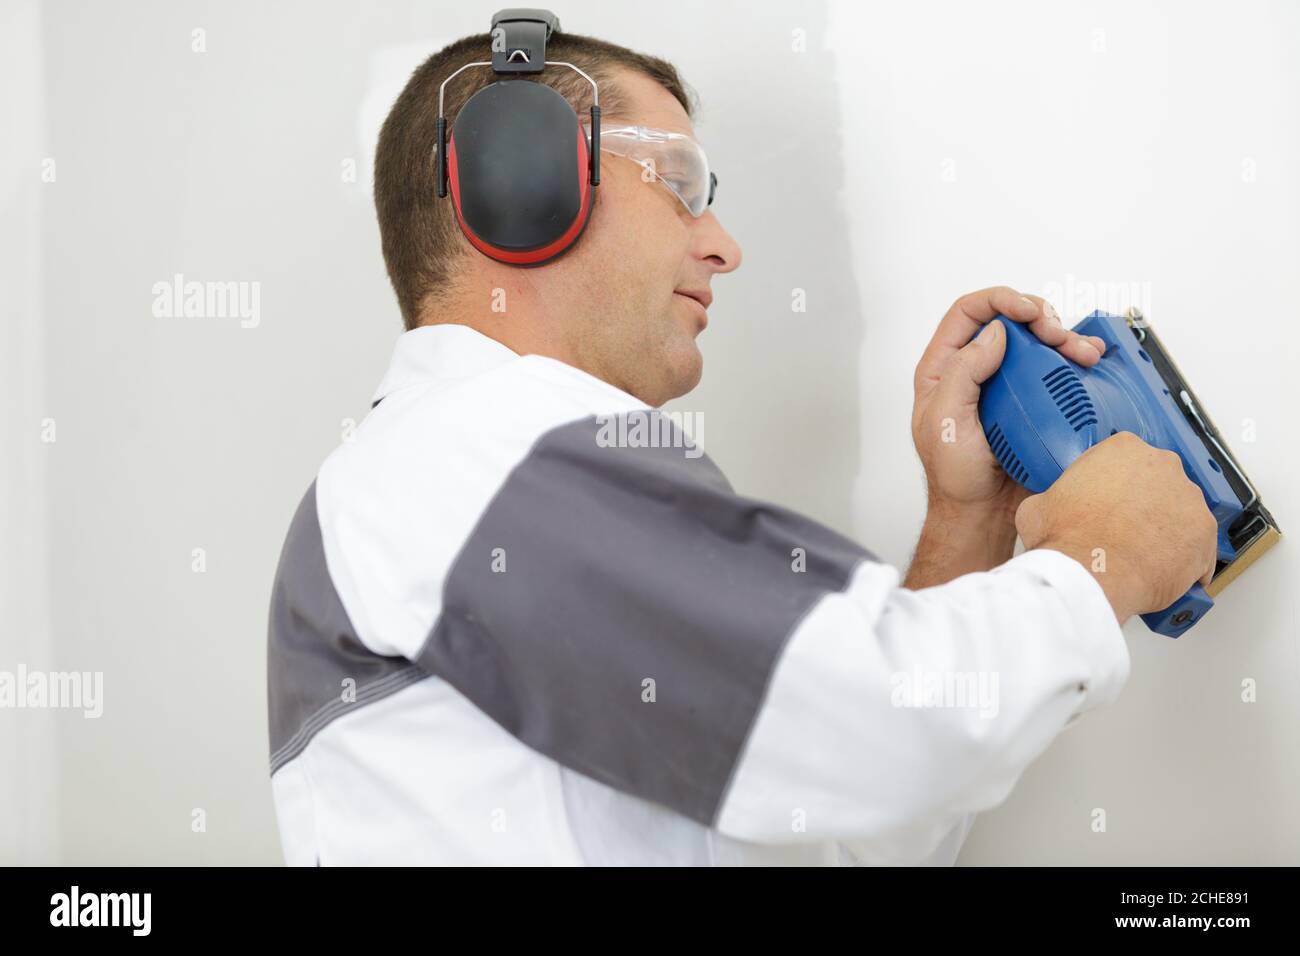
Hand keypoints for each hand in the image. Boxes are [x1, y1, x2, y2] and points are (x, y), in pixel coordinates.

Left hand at [911, 286, 1107, 518]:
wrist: (984, 514)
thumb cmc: (955, 476)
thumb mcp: (945, 423)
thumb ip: (962, 374)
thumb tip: (994, 334)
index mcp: (944, 368)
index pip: (968, 313)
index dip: (999, 300)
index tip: (1028, 312)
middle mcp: (975, 368)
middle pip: (1009, 320)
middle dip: (1039, 317)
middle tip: (1057, 334)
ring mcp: (1007, 383)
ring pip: (1036, 341)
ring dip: (1064, 337)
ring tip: (1082, 352)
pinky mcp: (1034, 399)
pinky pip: (1056, 368)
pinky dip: (1075, 359)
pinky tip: (1090, 361)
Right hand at [1015, 432, 1218, 621]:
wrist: (1090, 574)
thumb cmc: (1066, 539)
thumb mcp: (1038, 508)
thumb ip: (1053, 499)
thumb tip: (1051, 509)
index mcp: (1122, 449)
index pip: (1124, 459)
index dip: (1113, 484)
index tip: (1107, 501)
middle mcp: (1162, 465)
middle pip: (1157, 481)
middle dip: (1144, 503)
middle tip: (1123, 528)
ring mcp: (1189, 499)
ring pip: (1180, 512)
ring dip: (1166, 530)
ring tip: (1143, 555)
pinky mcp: (1205, 534)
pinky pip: (1199, 548)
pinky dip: (1186, 561)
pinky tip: (1165, 573)